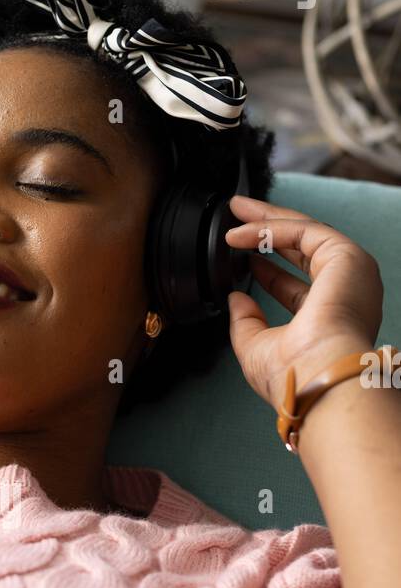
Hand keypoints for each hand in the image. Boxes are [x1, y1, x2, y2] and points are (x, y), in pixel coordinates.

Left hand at [223, 195, 383, 410]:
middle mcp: (346, 294)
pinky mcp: (346, 257)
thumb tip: (236, 299)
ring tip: (236, 209)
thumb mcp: (257, 349)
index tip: (244, 257)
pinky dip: (272, 227)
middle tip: (238, 214)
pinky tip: (243, 232)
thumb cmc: (292, 375)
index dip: (268, 269)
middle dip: (268, 228)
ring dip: (269, 219)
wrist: (316, 378)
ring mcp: (350, 273)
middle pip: (303, 249)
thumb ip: (246, 323)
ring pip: (306, 232)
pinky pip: (305, 231)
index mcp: (330, 319)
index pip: (298, 284)